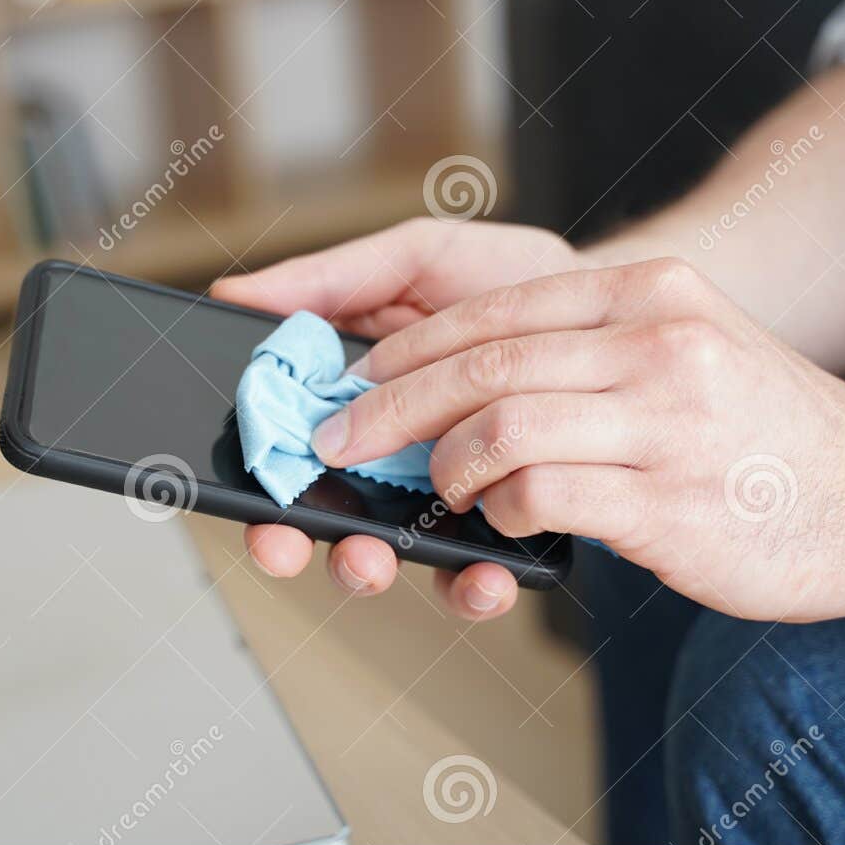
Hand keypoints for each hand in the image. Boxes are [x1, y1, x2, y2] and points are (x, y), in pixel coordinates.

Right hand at [211, 217, 593, 619]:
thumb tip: (233, 294)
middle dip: (302, 543)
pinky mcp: (510, 524)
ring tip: (376, 558)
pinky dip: (475, 582)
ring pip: (395, 558)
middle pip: (327, 525)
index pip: (288, 467)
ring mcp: (450, 499)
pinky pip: (483, 572)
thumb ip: (330, 280)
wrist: (611, 306)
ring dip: (374, 566)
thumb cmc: (509, 280)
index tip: (257, 515)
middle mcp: (393, 464)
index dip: (261, 502)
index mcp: (356, 407)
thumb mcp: (416, 261)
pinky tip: (485, 573)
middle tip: (296, 545)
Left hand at [314, 257, 844, 623]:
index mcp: (650, 293)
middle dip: (388, 408)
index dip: (411, 346)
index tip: (360, 377)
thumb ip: (596, 345)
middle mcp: (655, 342)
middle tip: (340, 439)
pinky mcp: (665, 503)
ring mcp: (662, 422)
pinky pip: (541, 497)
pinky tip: (509, 520)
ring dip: (446, 467)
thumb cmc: (773, 432)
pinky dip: (503, 512)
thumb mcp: (694, 343)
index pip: (495, 308)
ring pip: (497, 429)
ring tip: (442, 489)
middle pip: (479, 364)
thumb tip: (476, 375)